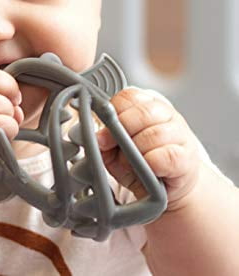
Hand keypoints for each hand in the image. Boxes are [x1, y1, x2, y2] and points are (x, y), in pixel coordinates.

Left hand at [96, 88, 200, 210]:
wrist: (164, 188)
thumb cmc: (137, 163)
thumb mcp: (114, 151)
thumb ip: (104, 141)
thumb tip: (97, 138)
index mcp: (144, 105)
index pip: (128, 97)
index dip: (112, 113)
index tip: (103, 133)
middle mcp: (164, 114)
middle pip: (142, 112)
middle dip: (124, 131)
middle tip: (114, 148)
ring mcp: (179, 133)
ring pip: (155, 134)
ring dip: (138, 151)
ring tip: (131, 163)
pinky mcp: (188, 157)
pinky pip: (168, 156)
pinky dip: (153, 163)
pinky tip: (149, 168)